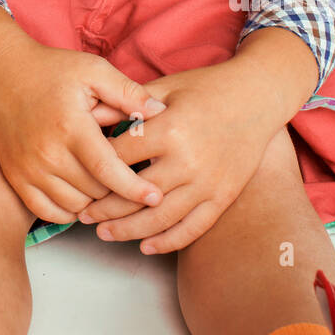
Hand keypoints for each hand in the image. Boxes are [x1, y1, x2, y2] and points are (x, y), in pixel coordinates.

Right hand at [0, 37, 168, 224]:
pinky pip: (48, 211)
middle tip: (131, 180)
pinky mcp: (15, 177)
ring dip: (94, 200)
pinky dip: (68, 209)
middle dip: (117, 190)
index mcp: (71, 127)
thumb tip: (161, 112)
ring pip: (74, 206)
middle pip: (94, 191)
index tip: (156, 198)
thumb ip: (128, 92)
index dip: (135, 189)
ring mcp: (28, 168)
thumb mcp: (93, 70)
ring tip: (105, 183)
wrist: (2, 72)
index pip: (108, 171)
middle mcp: (47, 153)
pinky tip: (79, 192)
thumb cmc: (51, 70)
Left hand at [77, 62, 275, 252]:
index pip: (120, 157)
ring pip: (160, 219)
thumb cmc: (206, 87)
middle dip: (104, 208)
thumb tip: (89, 117)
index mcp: (169, 129)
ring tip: (104, 233)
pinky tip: (145, 246)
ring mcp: (207, 183)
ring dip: (128, 231)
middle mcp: (188, 161)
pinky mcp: (223, 197)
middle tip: (82, 215)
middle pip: (134, 195)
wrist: (258, 96)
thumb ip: (127, 104)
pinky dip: (167, 242)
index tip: (76, 175)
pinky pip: (192, 228)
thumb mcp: (165, 87)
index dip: (94, 168)